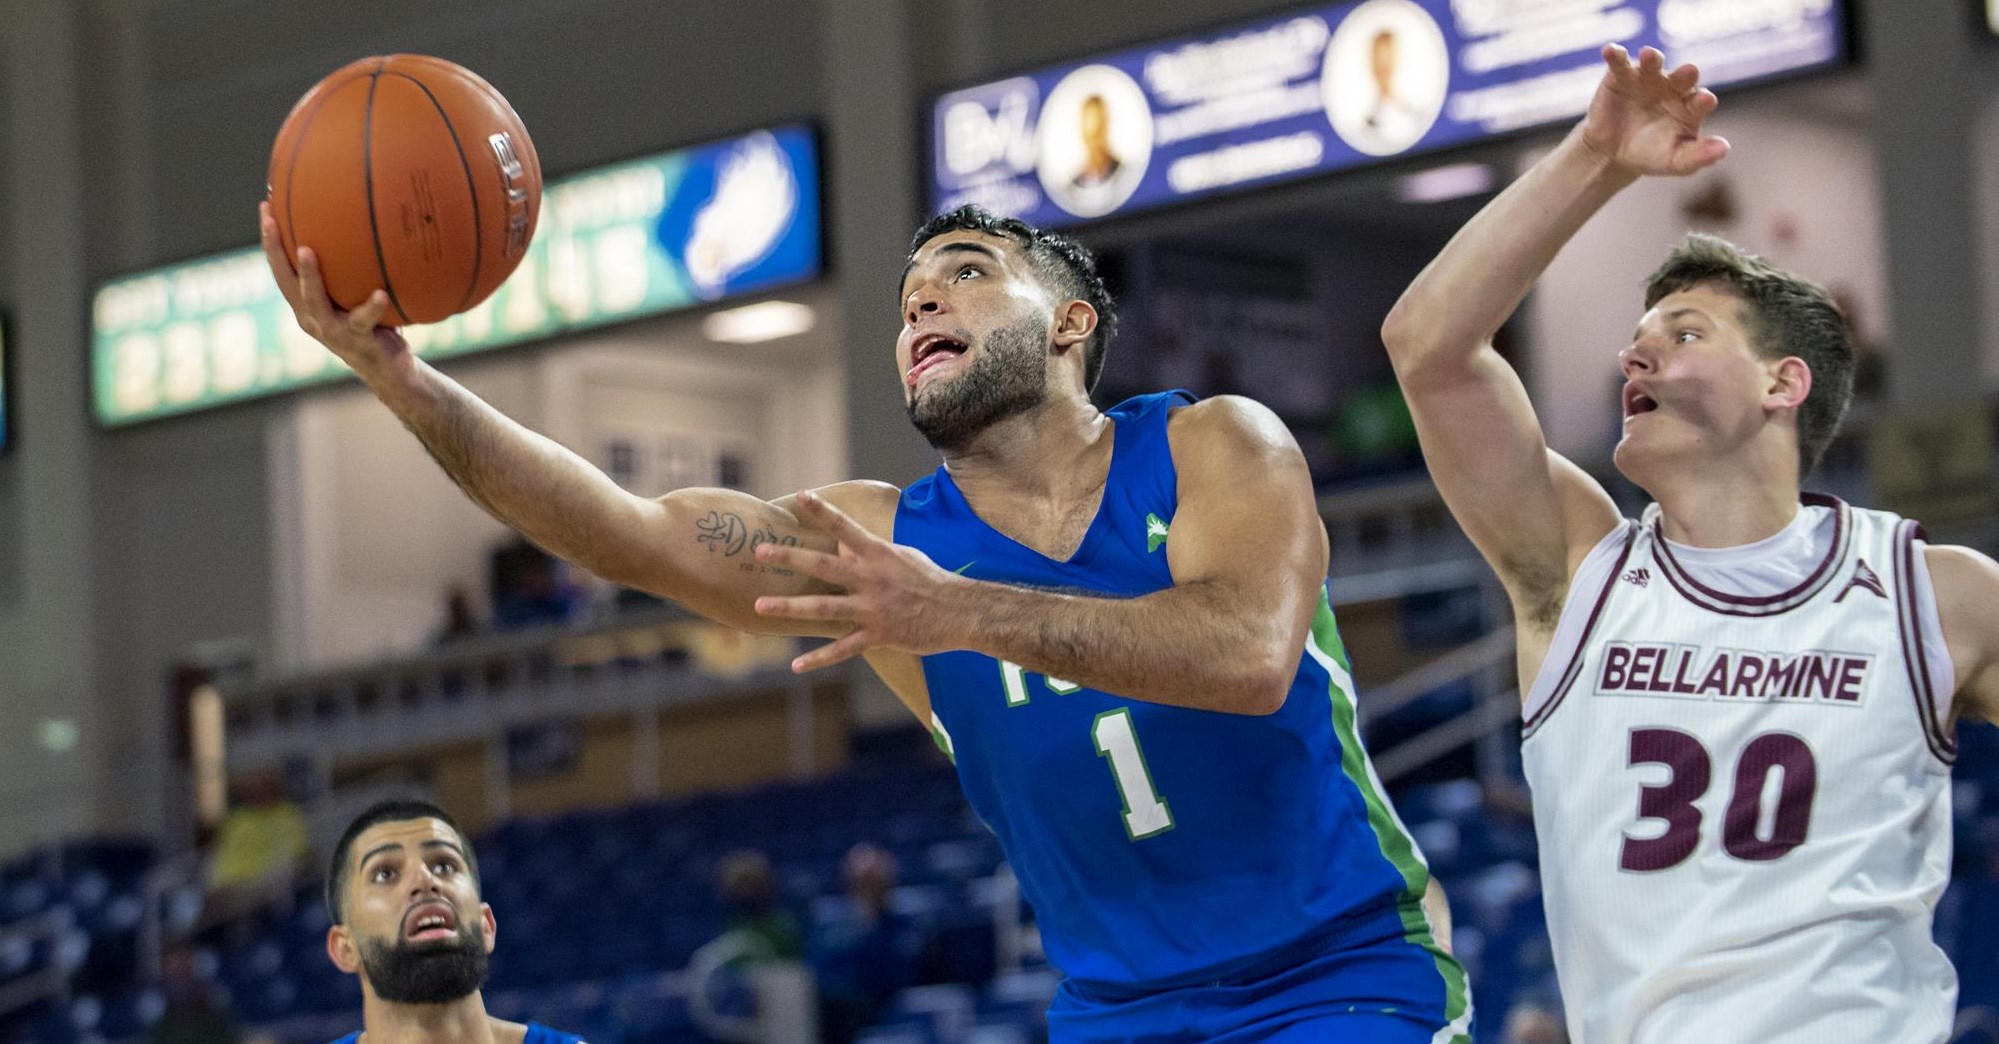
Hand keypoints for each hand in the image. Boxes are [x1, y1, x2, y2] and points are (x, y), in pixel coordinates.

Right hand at [258, 200, 413, 384]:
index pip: (282, 269)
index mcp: (306, 306)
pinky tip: (381, 294)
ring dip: (309, 276)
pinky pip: (363, 320)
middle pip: (286, 282)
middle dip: (275, 251)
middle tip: (270, 221)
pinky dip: (372, 307)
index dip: (270, 241)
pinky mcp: (358, 341)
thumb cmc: (376, 326)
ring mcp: (333, 331)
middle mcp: (312, 318)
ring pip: (315, 302)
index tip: (265, 206)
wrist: (391, 371)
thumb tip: (362, 222)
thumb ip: (353, 270)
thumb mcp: (358, 295)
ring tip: (306, 251)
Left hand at [751, 490, 972, 671]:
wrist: (960, 611)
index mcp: (878, 554)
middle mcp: (871, 578)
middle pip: (823, 566)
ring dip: (789, 607)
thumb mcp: (902, 557)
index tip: (800, 495)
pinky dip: (820, 658)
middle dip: (789, 558)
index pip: (845, 527)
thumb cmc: (930, 579)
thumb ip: (870, 553)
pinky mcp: (879, 634)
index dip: (822, 510)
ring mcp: (873, 608)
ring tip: (760, 606)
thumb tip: (842, 546)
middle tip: (759, 552)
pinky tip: (797, 666)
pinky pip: (843, 649)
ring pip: (824, 607)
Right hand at [1578, 44, 1729, 177]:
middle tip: (1689, 71)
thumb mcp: (1675, 161)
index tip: (1706, 101)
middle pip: (1682, 77)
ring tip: (1648, 54)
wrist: (1612, 152)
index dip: (1703, 100)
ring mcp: (1647, 78)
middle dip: (1685, 73)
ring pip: (1653, 63)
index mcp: (1691, 106)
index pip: (1700, 101)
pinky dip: (1615, 55)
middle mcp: (1673, 87)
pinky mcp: (1621, 76)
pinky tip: (1609, 51)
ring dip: (1652, 58)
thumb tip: (1724, 149)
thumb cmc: (1650, 154)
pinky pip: (1619, 62)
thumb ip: (1698, 155)